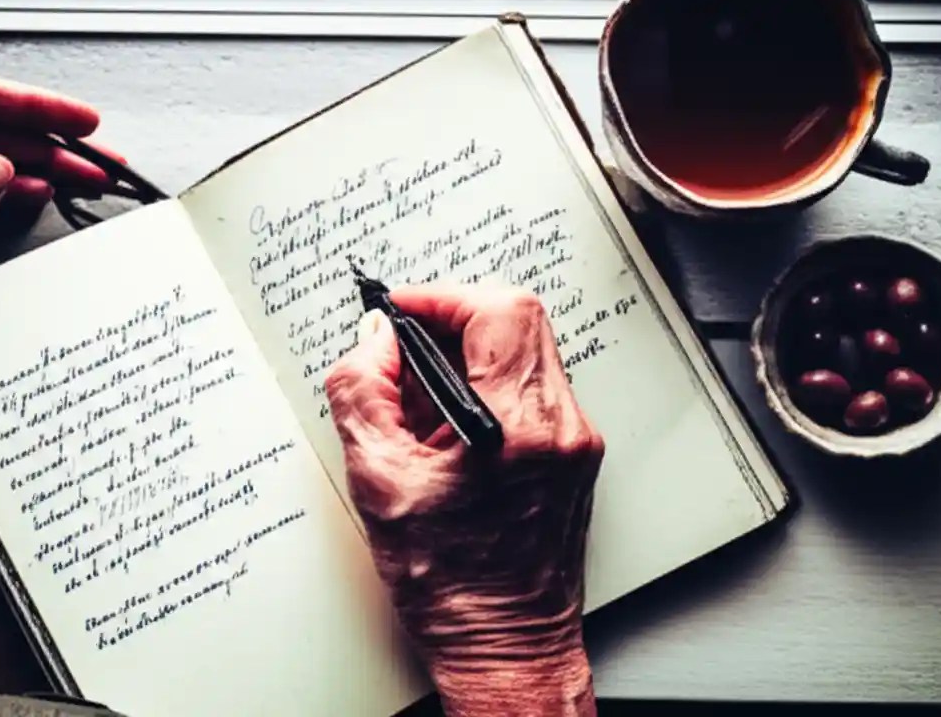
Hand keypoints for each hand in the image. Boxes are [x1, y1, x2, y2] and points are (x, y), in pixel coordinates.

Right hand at [325, 284, 602, 715]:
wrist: (505, 644)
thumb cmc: (450, 587)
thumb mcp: (379, 483)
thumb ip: (363, 394)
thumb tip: (370, 342)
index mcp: (515, 429)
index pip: (498, 311)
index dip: (441, 297)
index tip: (401, 312)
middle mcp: (561, 427)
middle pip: (518, 321)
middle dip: (453, 321)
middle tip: (406, 352)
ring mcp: (577, 441)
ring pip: (526, 352)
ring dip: (469, 356)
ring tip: (422, 403)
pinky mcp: (577, 454)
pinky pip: (533, 388)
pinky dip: (488, 387)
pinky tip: (450, 429)